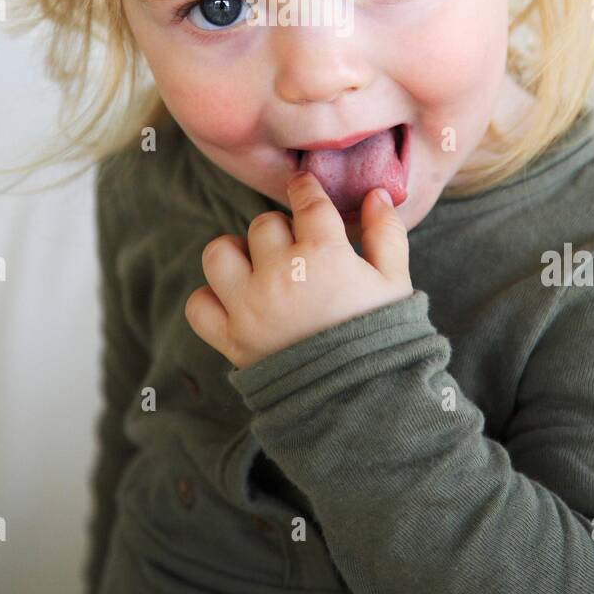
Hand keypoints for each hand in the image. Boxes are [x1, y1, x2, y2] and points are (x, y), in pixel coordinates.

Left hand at [184, 171, 413, 369]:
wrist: (360, 404)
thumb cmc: (382, 339)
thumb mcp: (395, 283)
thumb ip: (386, 233)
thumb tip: (377, 194)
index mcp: (325, 256)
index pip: (307, 202)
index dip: (305, 189)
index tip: (304, 188)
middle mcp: (281, 275)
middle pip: (264, 224)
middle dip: (281, 231)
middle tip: (298, 251)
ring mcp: (250, 307)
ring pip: (220, 253)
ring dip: (237, 254)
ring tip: (258, 267)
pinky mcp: (230, 339)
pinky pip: (198, 304)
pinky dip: (211, 299)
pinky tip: (236, 300)